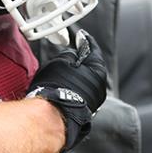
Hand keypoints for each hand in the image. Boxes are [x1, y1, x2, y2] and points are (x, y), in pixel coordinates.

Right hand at [27, 28, 106, 152]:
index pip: (93, 49)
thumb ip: (69, 54)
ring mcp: (92, 101)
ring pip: (84, 83)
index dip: (86, 41)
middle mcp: (100, 87)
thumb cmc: (58, 88)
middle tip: (69, 55)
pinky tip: (61, 89)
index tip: (82, 36)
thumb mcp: (61, 61)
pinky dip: (72, 89)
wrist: (52, 116)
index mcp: (98, 71)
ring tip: (61, 75)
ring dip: (76, 77)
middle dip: (81, 62)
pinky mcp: (83, 112)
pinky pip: (79, 94)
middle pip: (90, 68)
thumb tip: (72, 55)